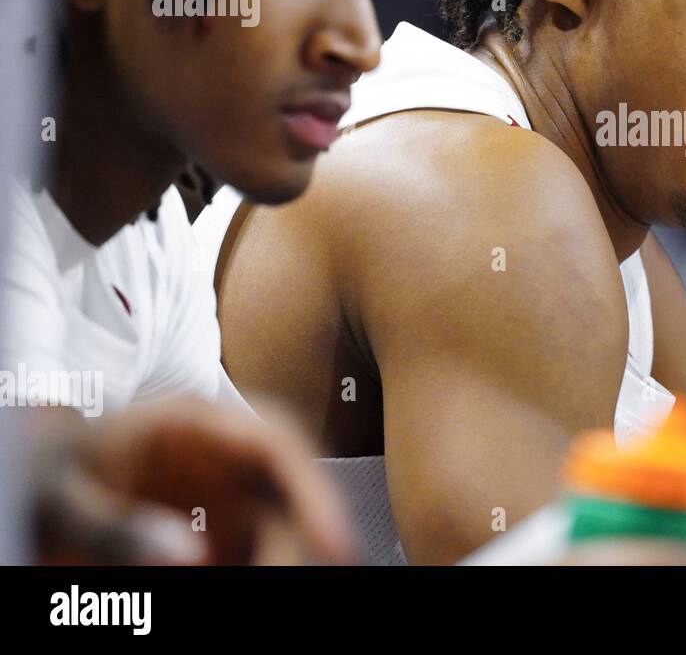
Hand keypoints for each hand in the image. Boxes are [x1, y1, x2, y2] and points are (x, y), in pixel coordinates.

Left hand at [33, 397, 355, 564]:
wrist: (33, 478)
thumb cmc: (43, 476)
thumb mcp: (60, 499)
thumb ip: (114, 528)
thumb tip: (189, 556)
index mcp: (193, 421)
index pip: (275, 445)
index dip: (315, 491)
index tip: (334, 542)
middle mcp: (225, 449)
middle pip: (293, 487)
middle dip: (307, 536)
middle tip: (304, 578)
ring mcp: (228, 486)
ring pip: (284, 521)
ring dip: (284, 555)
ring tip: (268, 581)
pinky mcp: (225, 522)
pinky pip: (262, 544)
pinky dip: (267, 562)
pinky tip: (257, 574)